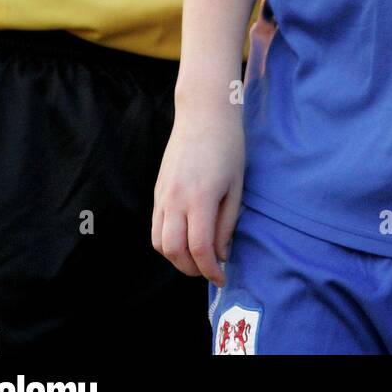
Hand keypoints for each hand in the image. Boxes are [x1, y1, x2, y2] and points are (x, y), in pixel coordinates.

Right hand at [152, 109, 244, 287]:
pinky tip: (185, 238)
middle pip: (174, 251)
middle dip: (192, 269)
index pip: (200, 249)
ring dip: (176, 258)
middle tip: (210, 269)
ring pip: (159, 243)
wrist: (203, 114)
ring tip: (197, 257)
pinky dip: (167, 241)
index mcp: (200, 198)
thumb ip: (227, 224)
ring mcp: (163, 195)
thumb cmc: (228, 146)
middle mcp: (176, 199)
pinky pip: (155, 226)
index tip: (222, 277)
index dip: (211, 270)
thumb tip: (220, 254)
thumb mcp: (236, 186)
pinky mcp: (158, 190)